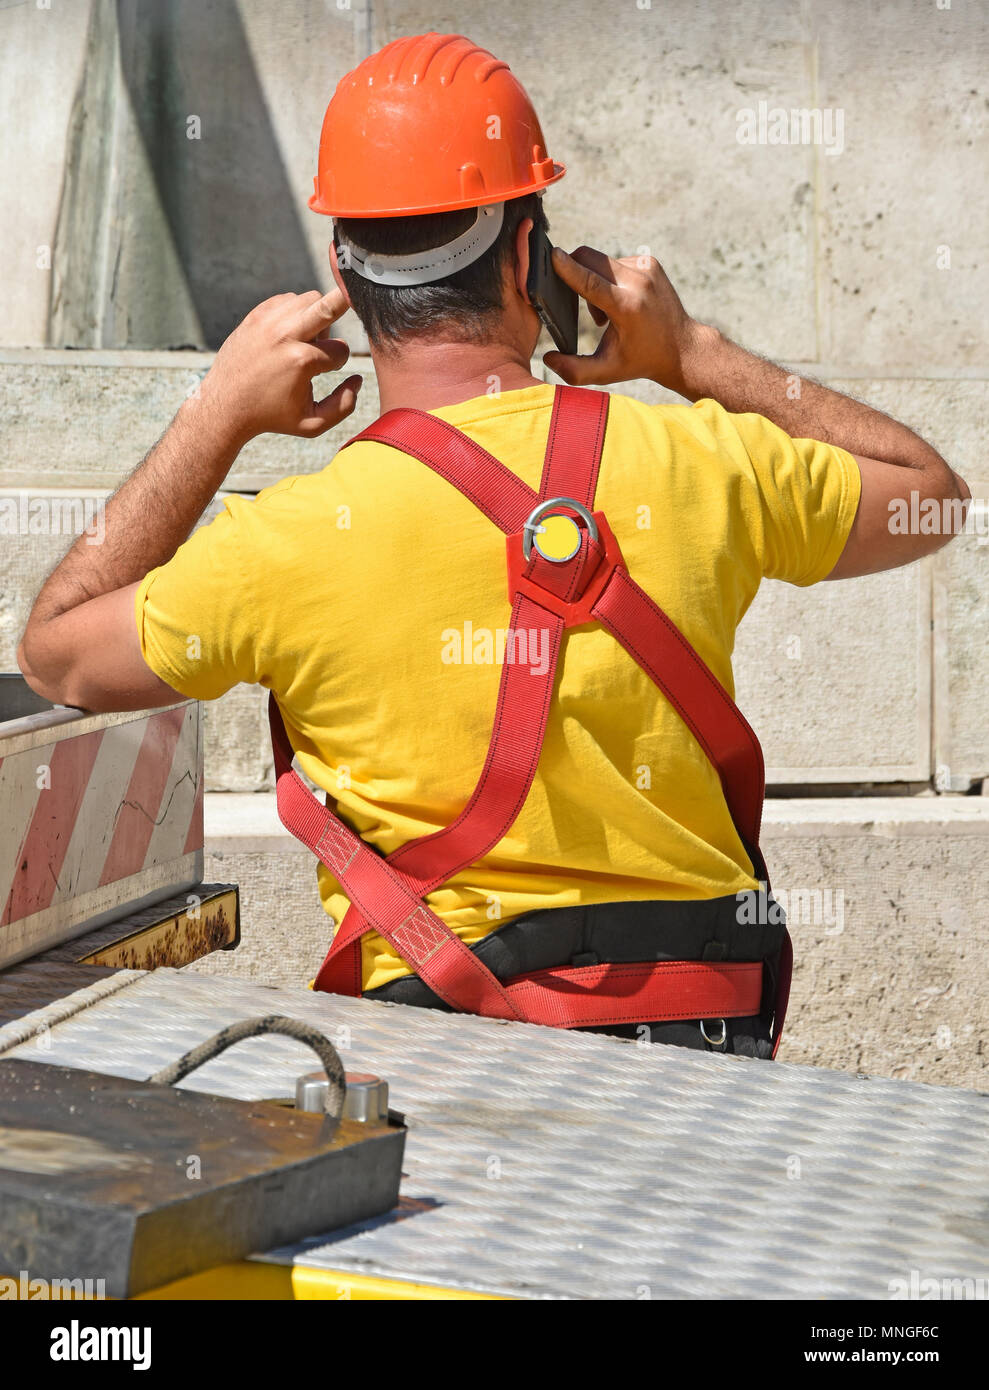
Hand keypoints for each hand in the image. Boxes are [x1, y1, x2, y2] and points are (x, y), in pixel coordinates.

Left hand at [199, 289, 361, 442]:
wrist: (226, 404)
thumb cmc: (271, 415)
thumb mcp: (312, 424)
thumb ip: (344, 406)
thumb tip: (358, 380)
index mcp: (301, 361)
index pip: (340, 350)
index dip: (337, 364)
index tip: (323, 374)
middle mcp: (285, 334)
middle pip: (330, 304)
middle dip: (345, 302)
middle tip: (355, 295)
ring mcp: (269, 320)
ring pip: (310, 299)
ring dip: (317, 317)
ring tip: (306, 340)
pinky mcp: (257, 313)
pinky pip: (289, 299)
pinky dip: (296, 313)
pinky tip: (291, 334)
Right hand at [542, 246, 704, 396]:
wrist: (680, 348)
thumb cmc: (640, 361)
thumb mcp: (606, 372)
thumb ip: (574, 370)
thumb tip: (547, 359)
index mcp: (628, 307)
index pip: (591, 281)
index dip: (569, 268)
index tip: (553, 255)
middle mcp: (639, 282)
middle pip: (590, 260)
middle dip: (574, 274)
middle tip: (577, 304)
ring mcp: (647, 268)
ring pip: (600, 261)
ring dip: (592, 282)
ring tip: (606, 313)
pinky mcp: (649, 261)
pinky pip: (614, 261)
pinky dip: (608, 279)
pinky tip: (619, 301)